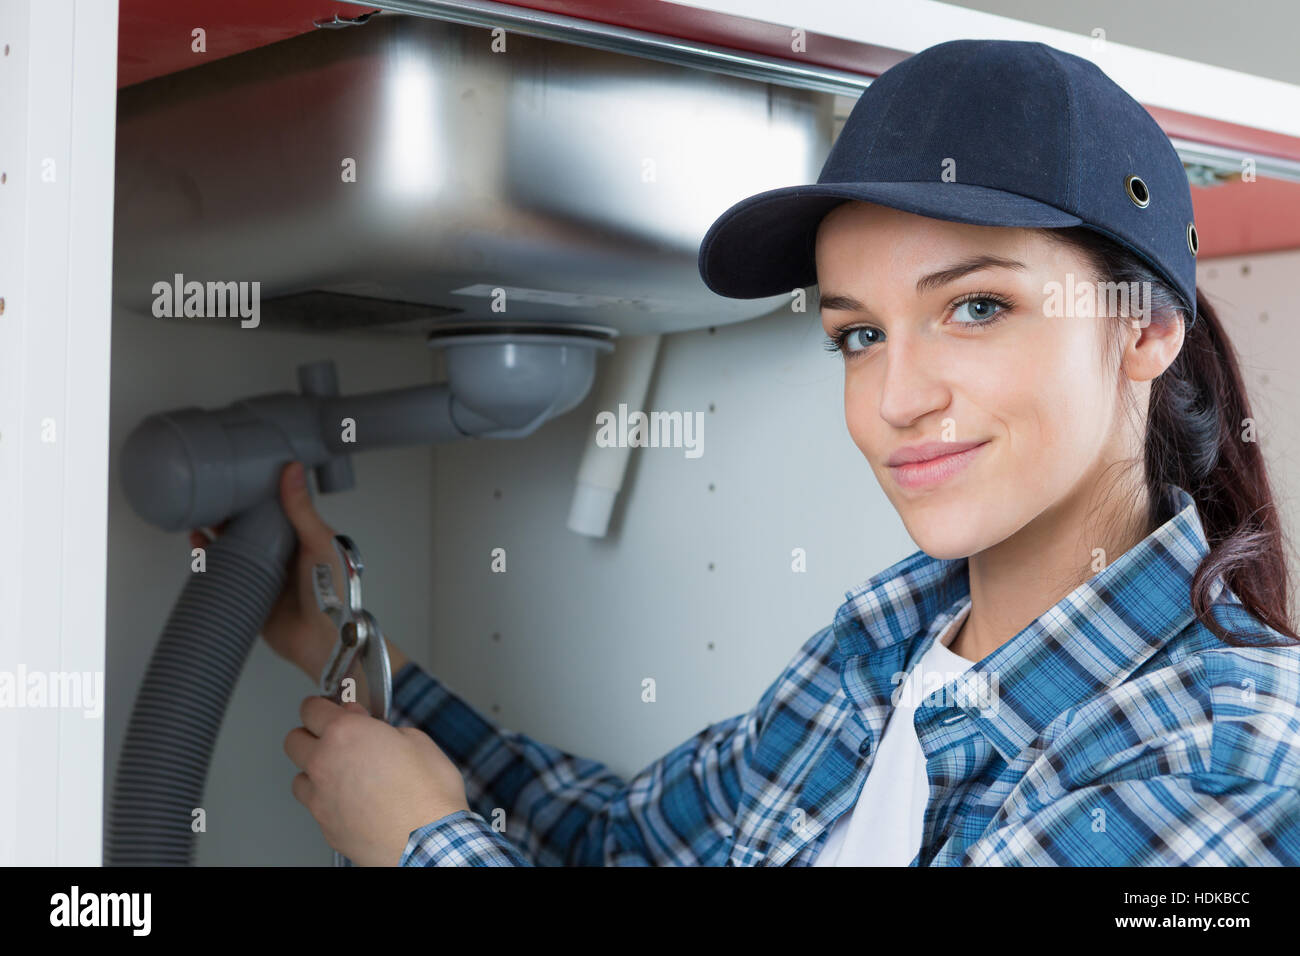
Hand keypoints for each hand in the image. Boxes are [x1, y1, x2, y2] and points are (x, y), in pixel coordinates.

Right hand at [189, 462, 407, 684]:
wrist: (322, 641)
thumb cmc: (332, 592)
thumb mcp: (318, 543)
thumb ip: (301, 510)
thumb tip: (292, 469)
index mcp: (301, 539)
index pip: (275, 509)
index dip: (257, 494)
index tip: (239, 475)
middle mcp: (280, 554)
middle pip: (250, 527)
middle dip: (231, 512)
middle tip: (211, 493)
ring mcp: (262, 574)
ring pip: (233, 547)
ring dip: (216, 532)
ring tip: (198, 512)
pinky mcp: (247, 594)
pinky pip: (223, 573)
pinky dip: (209, 558)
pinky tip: (197, 543)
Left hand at [285, 696, 470, 865]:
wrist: (427, 842)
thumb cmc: (428, 794)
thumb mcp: (417, 741)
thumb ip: (386, 730)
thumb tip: (377, 732)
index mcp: (345, 733)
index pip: (311, 708)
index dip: (324, 706)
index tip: (334, 709)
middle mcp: (324, 763)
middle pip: (294, 740)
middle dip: (312, 735)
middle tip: (335, 738)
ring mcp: (320, 797)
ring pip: (300, 776)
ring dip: (316, 771)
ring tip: (343, 774)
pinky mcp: (325, 826)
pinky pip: (315, 806)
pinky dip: (327, 800)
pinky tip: (352, 801)